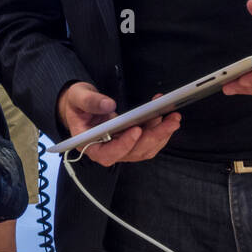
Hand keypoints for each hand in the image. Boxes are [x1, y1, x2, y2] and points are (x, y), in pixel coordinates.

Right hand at [57, 82, 179, 165]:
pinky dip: (159, 130)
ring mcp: (120, 148)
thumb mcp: (78, 97)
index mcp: (89, 144)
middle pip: (133, 152)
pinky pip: (148, 142)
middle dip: (154, 136)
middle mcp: (106, 150)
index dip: (122, 146)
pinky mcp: (131, 142)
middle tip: (170, 120)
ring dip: (161, 134)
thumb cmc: (77, 103)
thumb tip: (109, 105)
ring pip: (144, 149)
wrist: (81, 105)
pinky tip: (166, 116)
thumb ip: (90, 101)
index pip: (106, 154)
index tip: (136, 130)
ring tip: (173, 117)